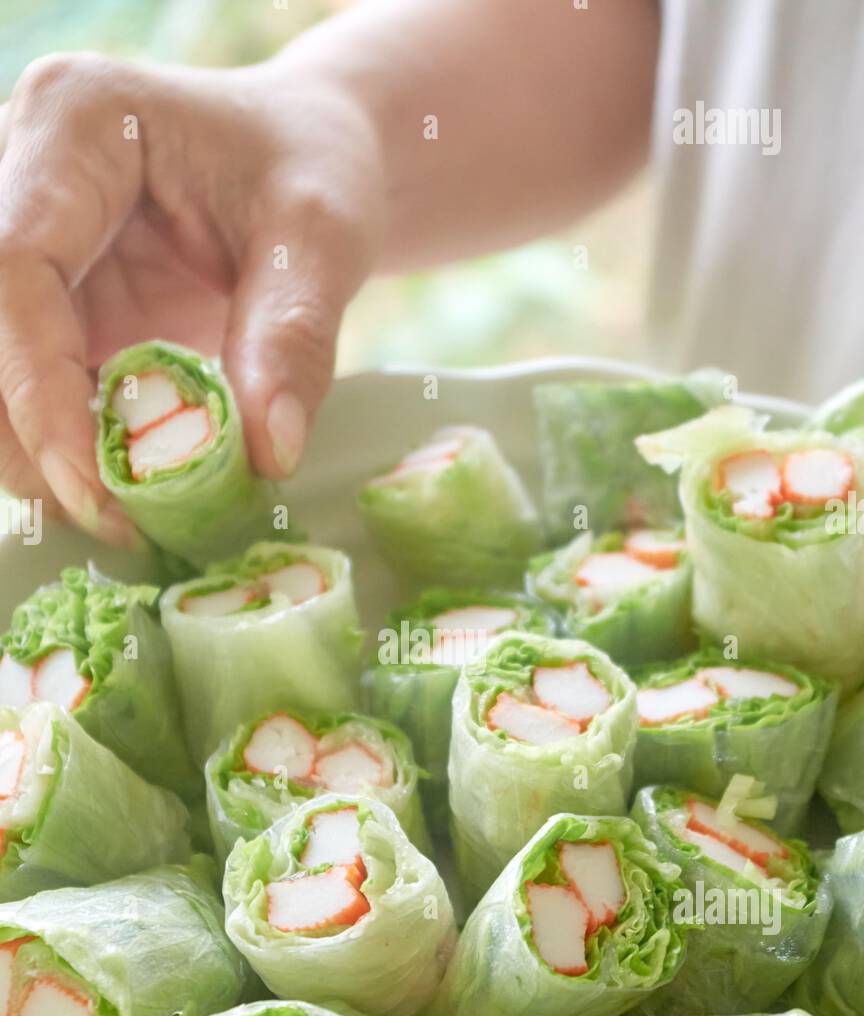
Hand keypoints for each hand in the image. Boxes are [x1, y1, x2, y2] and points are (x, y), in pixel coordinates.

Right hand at [0, 51, 384, 542]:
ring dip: (33, 453)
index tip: (96, 487)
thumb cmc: (312, 167)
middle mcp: (21, 170)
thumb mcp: (323, 238)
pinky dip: (61, 448)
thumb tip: (267, 452)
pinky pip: (21, 385)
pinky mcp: (42, 300)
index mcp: (77, 122)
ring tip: (120, 520)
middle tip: (110, 522)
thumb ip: (294, 336)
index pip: (14, 262)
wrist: (304, 158)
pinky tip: (117, 493)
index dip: (39, 387)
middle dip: (28, 437)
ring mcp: (23, 238)